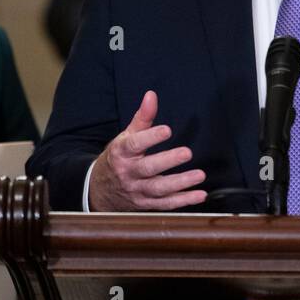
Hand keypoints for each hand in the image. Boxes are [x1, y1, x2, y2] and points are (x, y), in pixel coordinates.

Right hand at [87, 90, 206, 211]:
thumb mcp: (125, 137)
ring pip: (158, 189)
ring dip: (180, 183)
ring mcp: (137, 191)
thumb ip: (142, 118)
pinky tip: (199, 195)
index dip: (150, 137)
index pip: (134, 145)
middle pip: (148, 168)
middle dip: (168, 161)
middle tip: (186, 153)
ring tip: (199, 175)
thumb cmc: (118, 159)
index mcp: (121, 153)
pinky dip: (183, 201)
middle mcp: (128, 173)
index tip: (167, 130)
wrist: (100, 190)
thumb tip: (151, 95)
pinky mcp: (146, 204)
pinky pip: (165, 204)